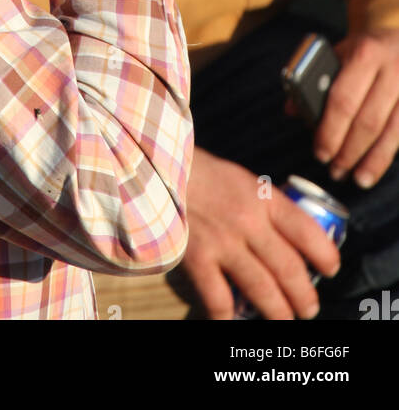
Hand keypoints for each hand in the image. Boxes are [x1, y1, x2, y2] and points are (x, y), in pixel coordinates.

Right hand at [182, 147, 341, 319]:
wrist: (156, 167)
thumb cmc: (200, 172)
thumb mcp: (242, 179)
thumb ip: (263, 205)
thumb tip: (286, 235)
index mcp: (263, 198)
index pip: (307, 231)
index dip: (326, 255)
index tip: (331, 269)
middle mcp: (249, 222)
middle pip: (289, 269)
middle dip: (305, 296)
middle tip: (309, 308)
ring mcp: (224, 242)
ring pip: (263, 289)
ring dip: (279, 312)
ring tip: (285, 321)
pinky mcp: (198, 258)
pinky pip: (219, 298)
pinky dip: (227, 315)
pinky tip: (232, 319)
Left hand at [311, 28, 398, 186]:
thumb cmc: (364, 50)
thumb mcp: (338, 52)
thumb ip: (314, 79)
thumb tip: (292, 110)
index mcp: (365, 54)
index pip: (343, 100)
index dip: (330, 131)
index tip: (320, 152)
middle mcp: (392, 70)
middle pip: (368, 121)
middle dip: (349, 151)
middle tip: (335, 170)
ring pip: (392, 132)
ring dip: (373, 160)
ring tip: (357, 179)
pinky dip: (390, 153)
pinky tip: (377, 167)